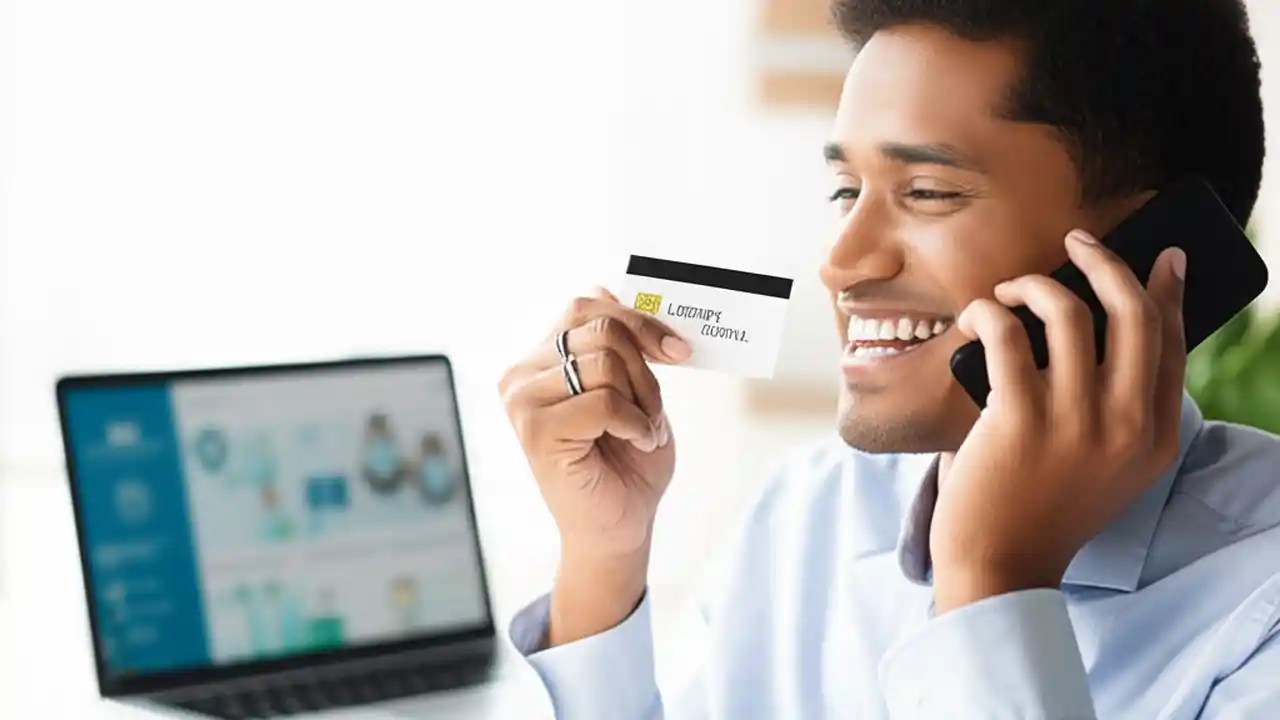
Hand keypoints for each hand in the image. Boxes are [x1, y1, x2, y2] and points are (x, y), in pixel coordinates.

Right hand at [499, 288, 690, 643]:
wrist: (620, 526)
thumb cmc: (626, 458)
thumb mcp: (632, 387)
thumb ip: (620, 341)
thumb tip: (627, 289)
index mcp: (539, 356)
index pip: (586, 304)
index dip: (638, 320)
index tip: (678, 350)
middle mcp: (520, 373)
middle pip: (602, 329)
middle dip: (647, 367)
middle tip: (653, 408)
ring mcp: (522, 400)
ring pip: (607, 362)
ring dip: (644, 401)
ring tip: (642, 432)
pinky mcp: (535, 431)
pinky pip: (605, 401)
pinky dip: (637, 423)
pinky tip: (635, 443)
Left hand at [931, 230, 1187, 612]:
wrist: (999, 564)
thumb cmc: (1041, 506)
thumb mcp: (1106, 467)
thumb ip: (1119, 411)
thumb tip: (1102, 327)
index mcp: (1154, 438)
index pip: (1172, 343)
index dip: (1167, 292)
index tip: (1163, 257)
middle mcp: (1125, 426)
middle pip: (1133, 313)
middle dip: (1107, 262)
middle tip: (1079, 240)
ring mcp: (1075, 422)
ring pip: (1068, 312)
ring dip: (1035, 284)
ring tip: (1011, 291)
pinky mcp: (1020, 419)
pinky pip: (1007, 334)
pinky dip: (988, 311)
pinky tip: (976, 315)